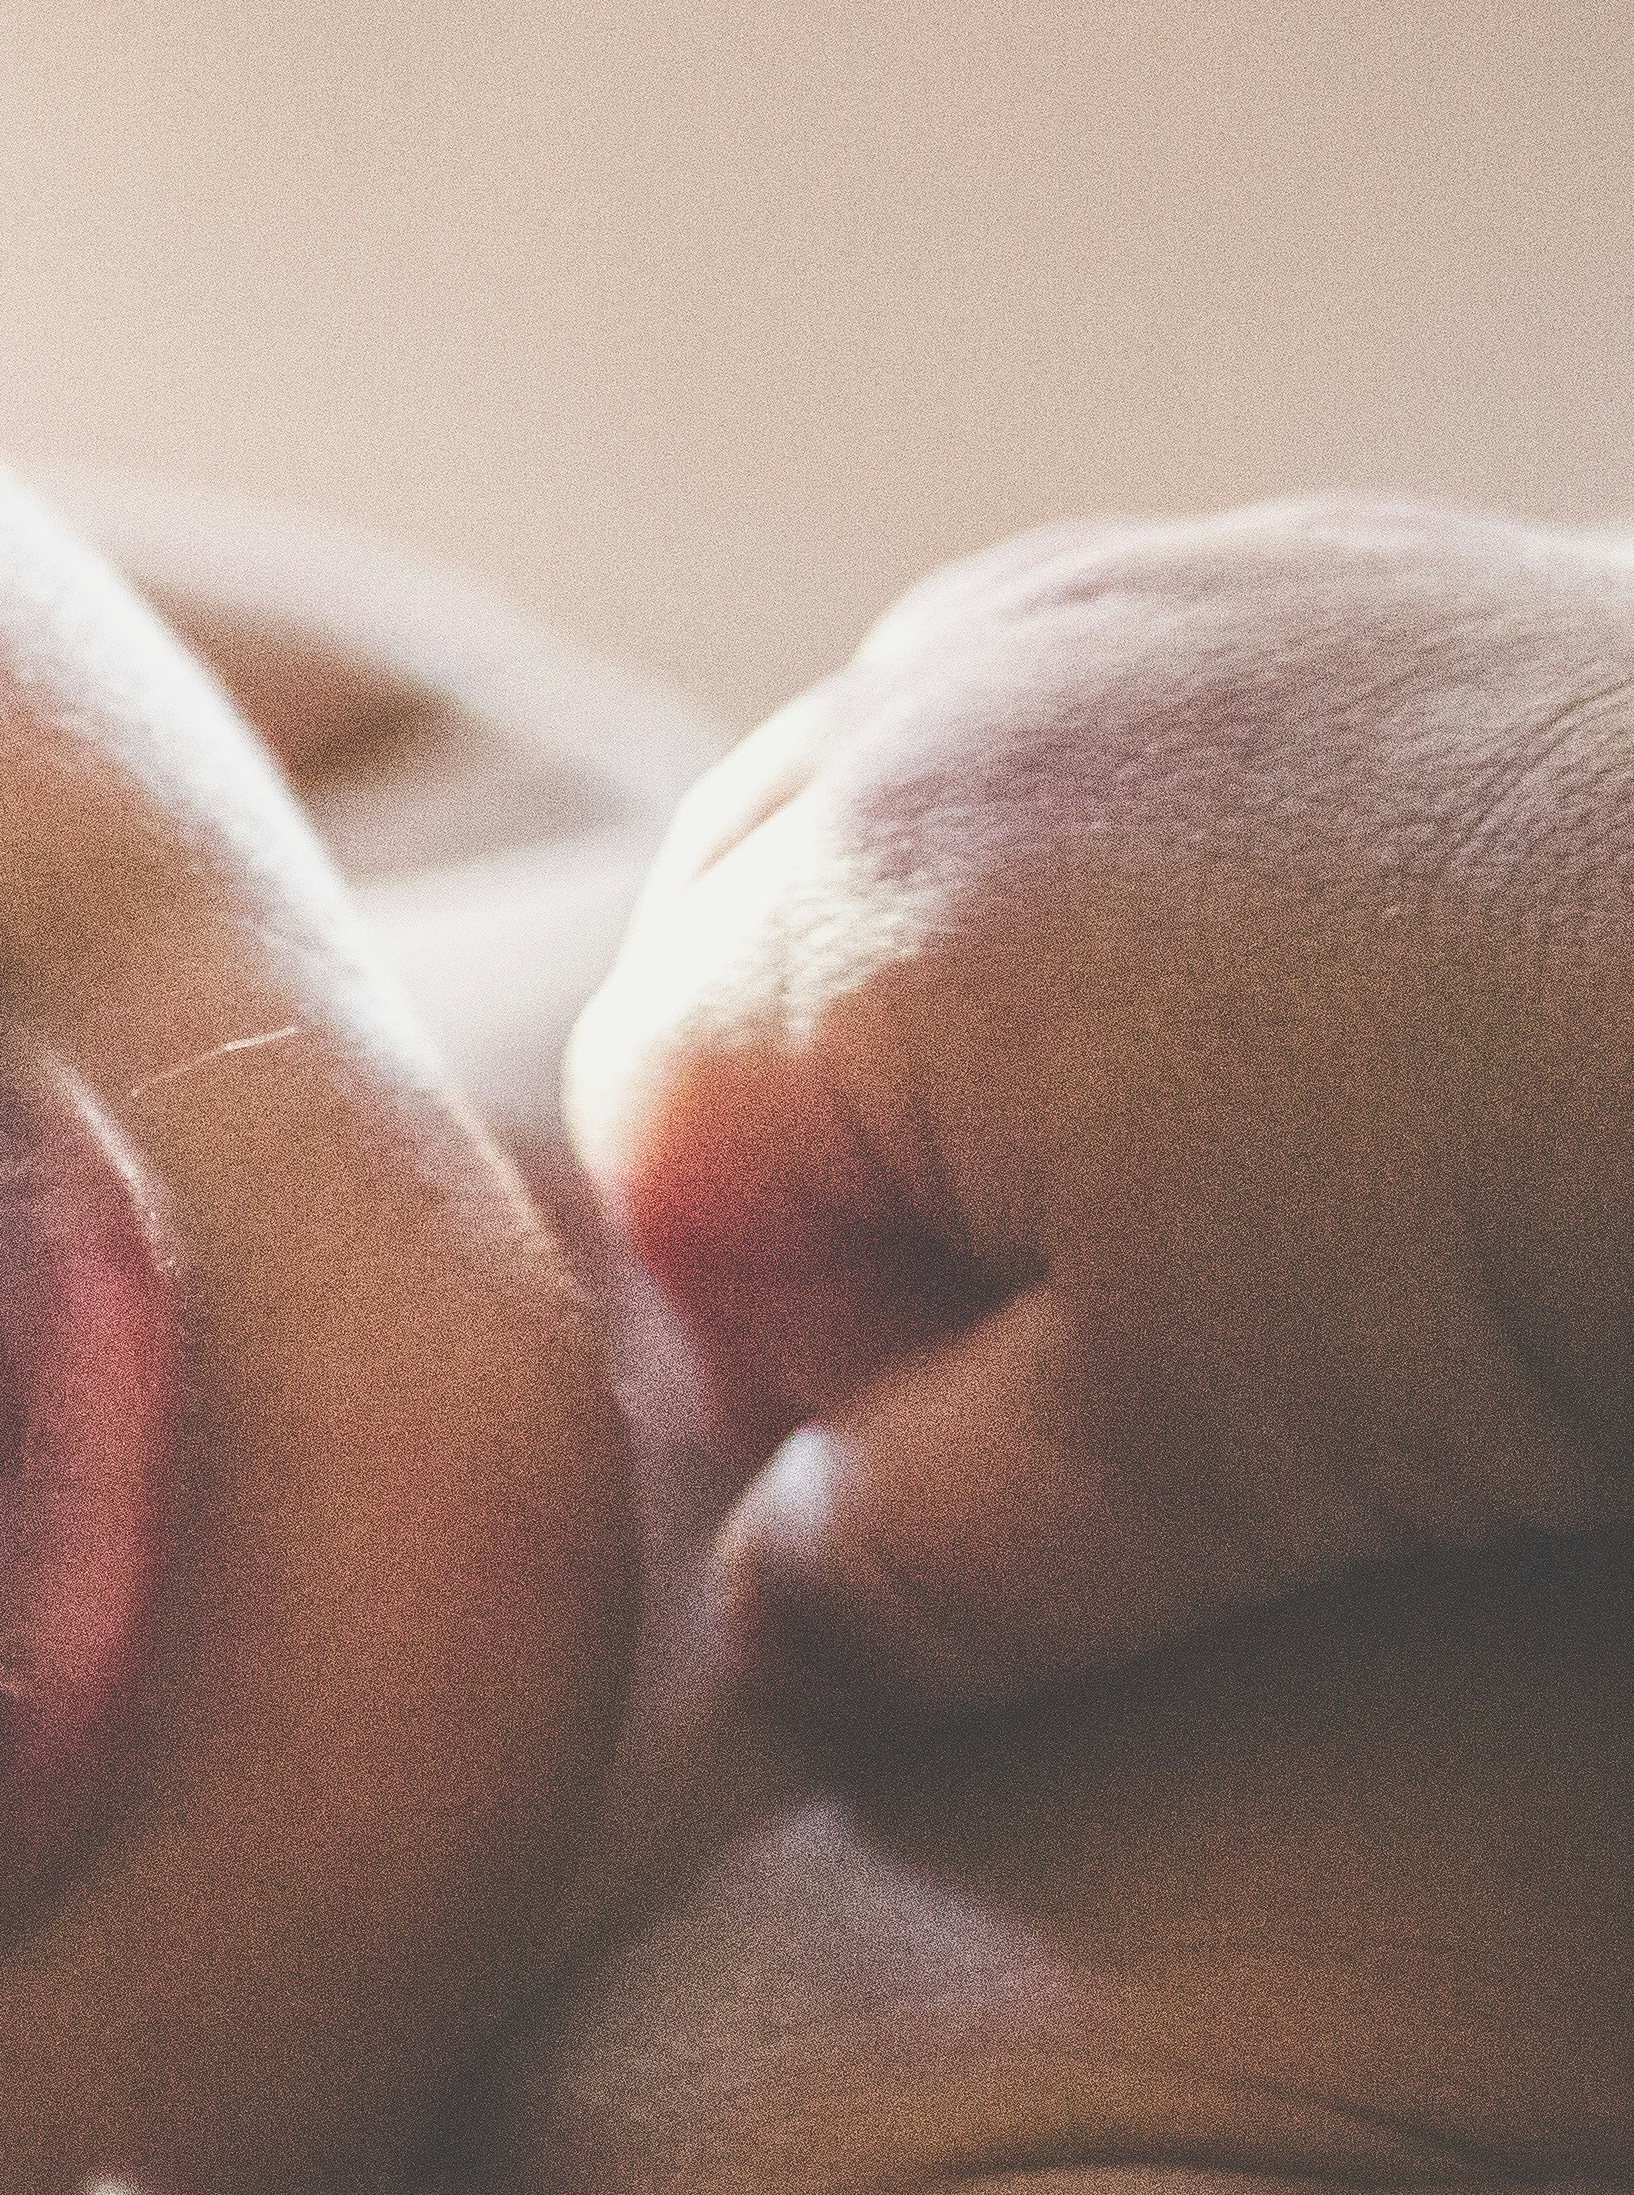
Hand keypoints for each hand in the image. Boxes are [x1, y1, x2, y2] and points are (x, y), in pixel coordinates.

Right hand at [565, 497, 1633, 1713]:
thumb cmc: (1538, 1206)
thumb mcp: (1196, 1474)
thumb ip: (919, 1576)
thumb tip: (770, 1636)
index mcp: (853, 897)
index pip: (657, 1149)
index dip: (786, 1344)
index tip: (991, 1456)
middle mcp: (960, 685)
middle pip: (749, 949)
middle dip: (857, 1149)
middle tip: (1085, 1324)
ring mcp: (1170, 587)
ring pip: (934, 814)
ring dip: (1000, 1002)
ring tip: (1219, 1168)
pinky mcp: (1370, 558)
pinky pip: (1145, 716)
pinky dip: (1179, 870)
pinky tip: (1369, 1013)